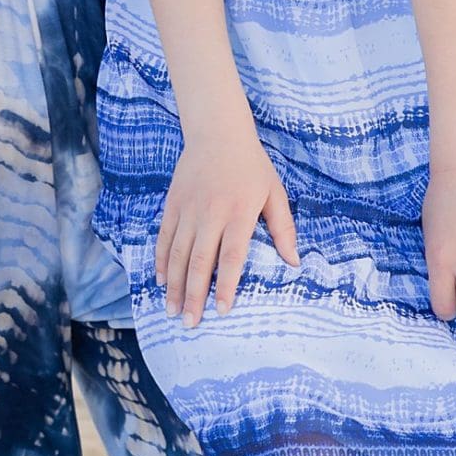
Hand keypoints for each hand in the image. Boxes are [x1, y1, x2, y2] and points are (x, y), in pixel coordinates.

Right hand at [156, 114, 299, 324]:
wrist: (218, 132)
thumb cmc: (251, 166)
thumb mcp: (274, 193)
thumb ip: (283, 229)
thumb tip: (294, 262)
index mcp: (238, 212)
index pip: (231, 256)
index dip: (226, 285)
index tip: (222, 311)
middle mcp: (211, 213)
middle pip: (200, 260)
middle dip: (193, 295)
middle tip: (189, 323)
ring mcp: (188, 208)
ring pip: (178, 253)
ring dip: (174, 284)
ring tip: (172, 310)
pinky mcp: (173, 203)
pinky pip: (165, 237)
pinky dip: (162, 260)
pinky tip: (161, 280)